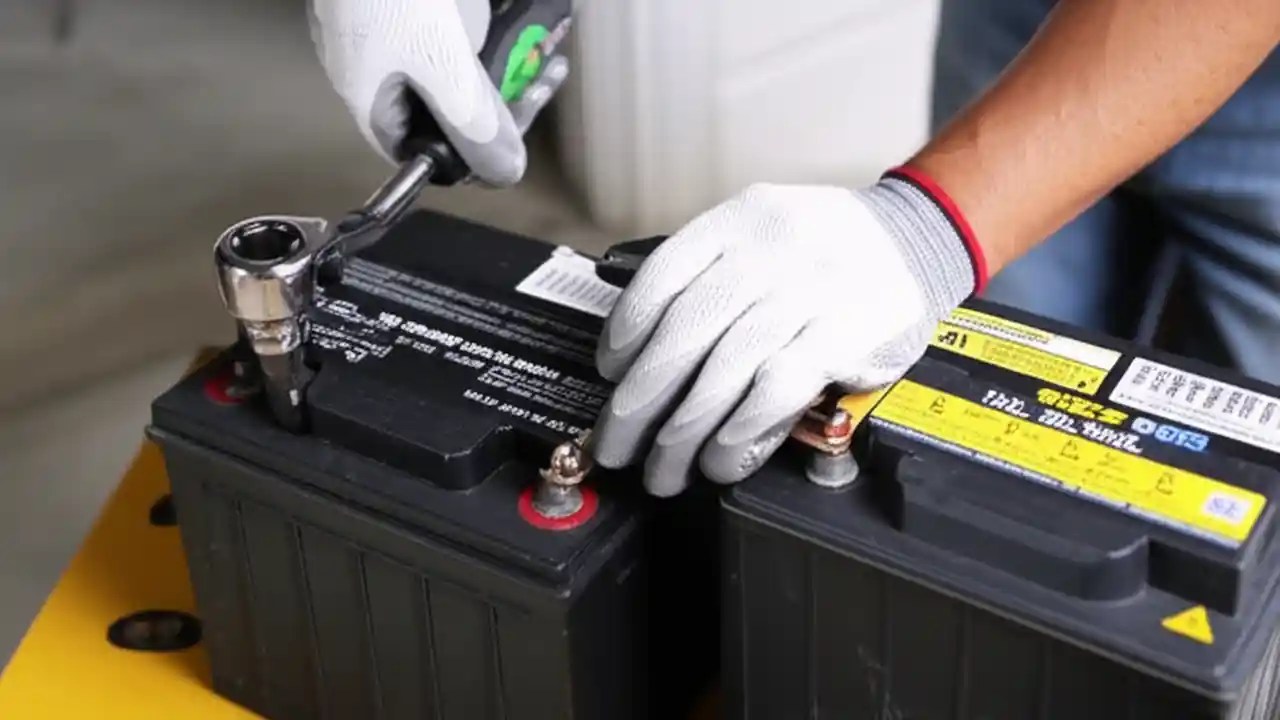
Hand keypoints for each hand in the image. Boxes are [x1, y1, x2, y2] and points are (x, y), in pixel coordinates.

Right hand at [309, 0, 526, 185]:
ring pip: (450, 58)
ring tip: (534, 47)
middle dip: (494, 98)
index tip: (504, 146)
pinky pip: (448, 21)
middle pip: (439, 103)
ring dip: (496, 57)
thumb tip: (503, 171)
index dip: (460, 157)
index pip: (413, 151)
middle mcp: (370, 60)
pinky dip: (483, 21)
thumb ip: (474, 120)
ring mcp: (383, 20)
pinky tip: (512, 12)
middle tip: (539, 81)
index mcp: (366, 91)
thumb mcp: (445, 63)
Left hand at [591, 172, 985, 495]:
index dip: (624, 333)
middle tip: (617, 444)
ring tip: (664, 468)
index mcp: (739, 219)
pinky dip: (739, 430)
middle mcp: (769, 250)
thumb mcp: (764, 235)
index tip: (610, 374)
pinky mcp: (843, 335)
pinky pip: (774, 390)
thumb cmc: (828, 250)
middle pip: (682, 334)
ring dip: (682, 432)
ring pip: (723, 370)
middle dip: (638, 401)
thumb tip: (639, 358)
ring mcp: (809, 291)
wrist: (920, 239)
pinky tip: (720, 456)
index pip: (661, 278)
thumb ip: (710, 278)